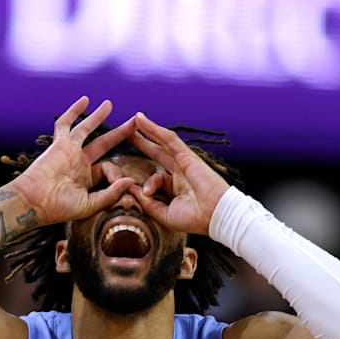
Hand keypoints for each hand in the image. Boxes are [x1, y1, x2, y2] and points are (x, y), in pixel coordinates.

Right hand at [7, 97, 137, 224]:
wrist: (34, 202)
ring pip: (86, 129)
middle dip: (121, 133)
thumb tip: (129, 180)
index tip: (123, 181)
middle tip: (135, 122)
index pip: (109, 169)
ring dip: (98, 116)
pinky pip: (66, 124)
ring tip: (109, 104)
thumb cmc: (59, 208)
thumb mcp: (90, 205)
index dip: (118, 175)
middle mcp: (80, 163)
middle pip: (104, 144)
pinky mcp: (60, 144)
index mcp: (88, 180)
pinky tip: (85, 99)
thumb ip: (110, 193)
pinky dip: (74, 111)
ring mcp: (70, 152)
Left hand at [128, 112, 231, 235]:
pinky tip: (141, 120)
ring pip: (162, 142)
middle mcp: (180, 172)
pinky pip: (168, 139)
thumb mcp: (163, 214)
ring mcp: (184, 162)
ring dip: (147, 130)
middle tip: (128, 134)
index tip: (127, 185)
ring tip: (134, 119)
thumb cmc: (193, 219)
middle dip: (143, 144)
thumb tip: (131, 189)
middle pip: (158, 154)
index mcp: (176, 188)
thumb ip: (147, 202)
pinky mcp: (187, 155)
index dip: (142, 183)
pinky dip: (154, 129)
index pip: (155, 179)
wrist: (213, 216)